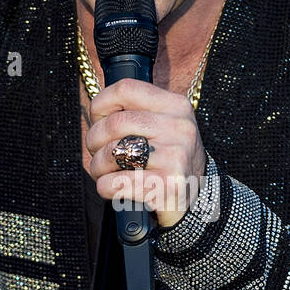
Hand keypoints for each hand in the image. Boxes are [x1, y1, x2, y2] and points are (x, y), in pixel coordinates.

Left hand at [86, 78, 206, 227]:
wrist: (194, 199)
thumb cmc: (168, 161)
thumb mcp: (163, 127)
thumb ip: (136, 113)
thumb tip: (97, 111)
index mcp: (176, 106)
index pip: (127, 89)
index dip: (101, 103)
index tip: (97, 120)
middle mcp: (179, 127)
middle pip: (116, 122)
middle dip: (94, 139)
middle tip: (95, 151)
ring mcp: (176, 156)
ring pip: (114, 152)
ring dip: (98, 165)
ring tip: (101, 172)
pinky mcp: (169, 184)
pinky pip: (118, 182)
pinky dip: (105, 186)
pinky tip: (111, 188)